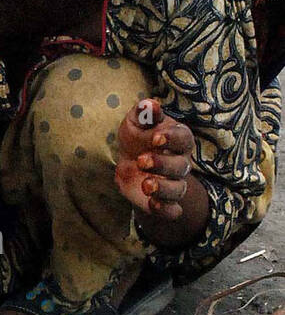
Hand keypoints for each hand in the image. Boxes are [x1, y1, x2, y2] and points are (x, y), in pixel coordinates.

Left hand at [115, 97, 194, 219]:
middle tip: (141, 160)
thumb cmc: (137, 138)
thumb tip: (149, 104)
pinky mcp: (164, 202)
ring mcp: (173, 183)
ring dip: (164, 188)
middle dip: (162, 164)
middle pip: (181, 166)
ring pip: (178, 189)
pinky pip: (173, 210)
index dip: (172, 138)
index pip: (183, 138)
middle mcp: (180, 162)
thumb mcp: (136, 122)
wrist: (129, 164)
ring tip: (146, 185)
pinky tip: (152, 203)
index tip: (155, 137)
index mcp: (177, 140)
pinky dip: (166, 209)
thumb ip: (144, 114)